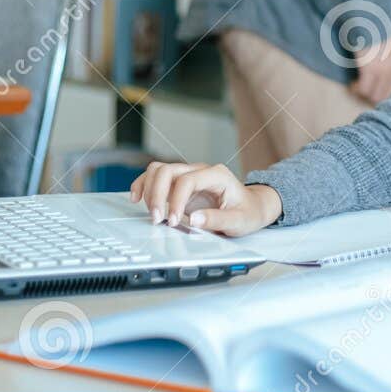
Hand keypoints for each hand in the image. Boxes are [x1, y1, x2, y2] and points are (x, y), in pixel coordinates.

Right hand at [129, 161, 282, 235]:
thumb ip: (217, 220)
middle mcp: (200, 170)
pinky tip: (138, 198)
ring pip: (158, 170)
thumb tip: (195, 220)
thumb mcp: (239, 220)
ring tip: (151, 213)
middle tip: (157, 219)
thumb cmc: (248, 212)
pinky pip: (156, 177)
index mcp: (217, 175)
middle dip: (157, 195)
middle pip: (167, 170)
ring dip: (148, 190)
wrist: (253, 206)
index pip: (187, 180)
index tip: (174, 221)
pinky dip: (144, 186)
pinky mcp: (180, 184)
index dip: (176, 200)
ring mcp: (189, 175)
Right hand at [351, 34, 390, 102]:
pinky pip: (363, 90)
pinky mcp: (370, 70)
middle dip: (375, 96)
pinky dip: (356, 89)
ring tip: (358, 87)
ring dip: (365, 94)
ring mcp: (385, 71)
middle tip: (366, 90)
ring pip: (375, 96)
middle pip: (388, 97)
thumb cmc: (381, 34)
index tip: (377, 92)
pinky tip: (353, 84)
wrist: (370, 20)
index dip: (387, 94)